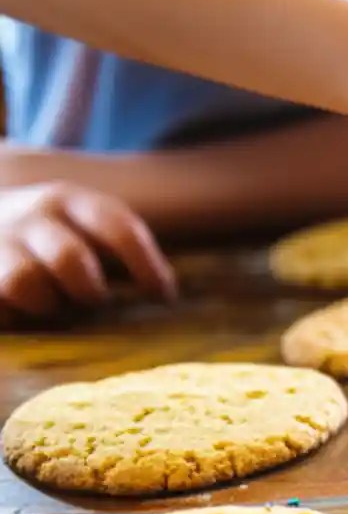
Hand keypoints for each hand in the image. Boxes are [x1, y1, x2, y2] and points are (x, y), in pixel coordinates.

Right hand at [0, 183, 176, 322]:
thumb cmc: (45, 229)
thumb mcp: (78, 217)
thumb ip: (115, 243)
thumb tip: (167, 292)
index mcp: (69, 198)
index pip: (117, 225)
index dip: (147, 264)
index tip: (165, 297)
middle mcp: (31, 215)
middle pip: (70, 259)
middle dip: (90, 290)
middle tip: (95, 301)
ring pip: (24, 282)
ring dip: (46, 304)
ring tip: (52, 306)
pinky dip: (13, 315)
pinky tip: (19, 313)